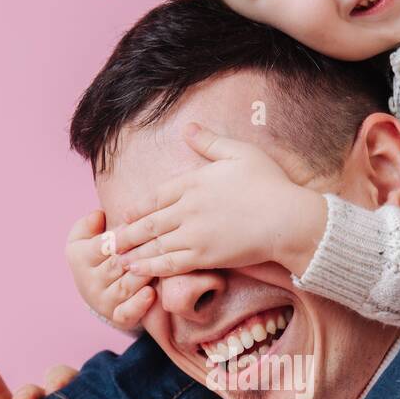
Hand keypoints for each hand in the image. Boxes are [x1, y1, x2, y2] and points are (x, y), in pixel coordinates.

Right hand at [66, 209, 156, 329]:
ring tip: (159, 265)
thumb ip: (88, 224)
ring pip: (125, 287)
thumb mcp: (85, 237)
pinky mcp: (117, 317)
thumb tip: (98, 216)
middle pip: (116, 265)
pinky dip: (138, 305)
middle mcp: (89, 282)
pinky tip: (151, 293)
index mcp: (80, 258)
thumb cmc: (98, 255)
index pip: (101, 245)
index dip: (122, 236)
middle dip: (137, 254)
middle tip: (160, 243)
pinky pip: (126, 313)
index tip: (141, 225)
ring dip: (142, 276)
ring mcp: (104, 301)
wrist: (99, 289)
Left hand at [111, 123, 327, 277]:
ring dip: (133, 252)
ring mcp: (194, 234)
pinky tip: (137, 270)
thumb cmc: (269, 184)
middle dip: (128, 233)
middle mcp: (188, 207)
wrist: (288, 219)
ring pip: (155, 244)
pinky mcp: (204, 256)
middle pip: (149, 221)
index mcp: (194, 181)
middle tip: (111, 242)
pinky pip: (170, 263)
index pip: (157, 195)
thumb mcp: (240, 152)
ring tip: (117, 259)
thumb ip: (210, 142)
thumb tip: (188, 128)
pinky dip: (151, 267)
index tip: (126, 215)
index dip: (139, 207)